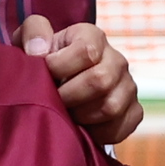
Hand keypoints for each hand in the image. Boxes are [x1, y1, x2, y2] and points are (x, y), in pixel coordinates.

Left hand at [29, 10, 142, 151]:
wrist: (62, 84)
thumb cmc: (46, 61)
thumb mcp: (31, 40)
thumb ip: (32, 32)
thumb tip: (39, 51)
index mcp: (93, 37)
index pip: (86, 51)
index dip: (60, 67)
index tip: (46, 74)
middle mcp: (116, 60)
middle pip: (101, 81)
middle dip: (69, 96)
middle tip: (54, 100)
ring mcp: (128, 87)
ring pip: (111, 107)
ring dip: (82, 116)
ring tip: (67, 113)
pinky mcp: (134, 111)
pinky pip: (121, 127)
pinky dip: (98, 133)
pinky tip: (83, 126)